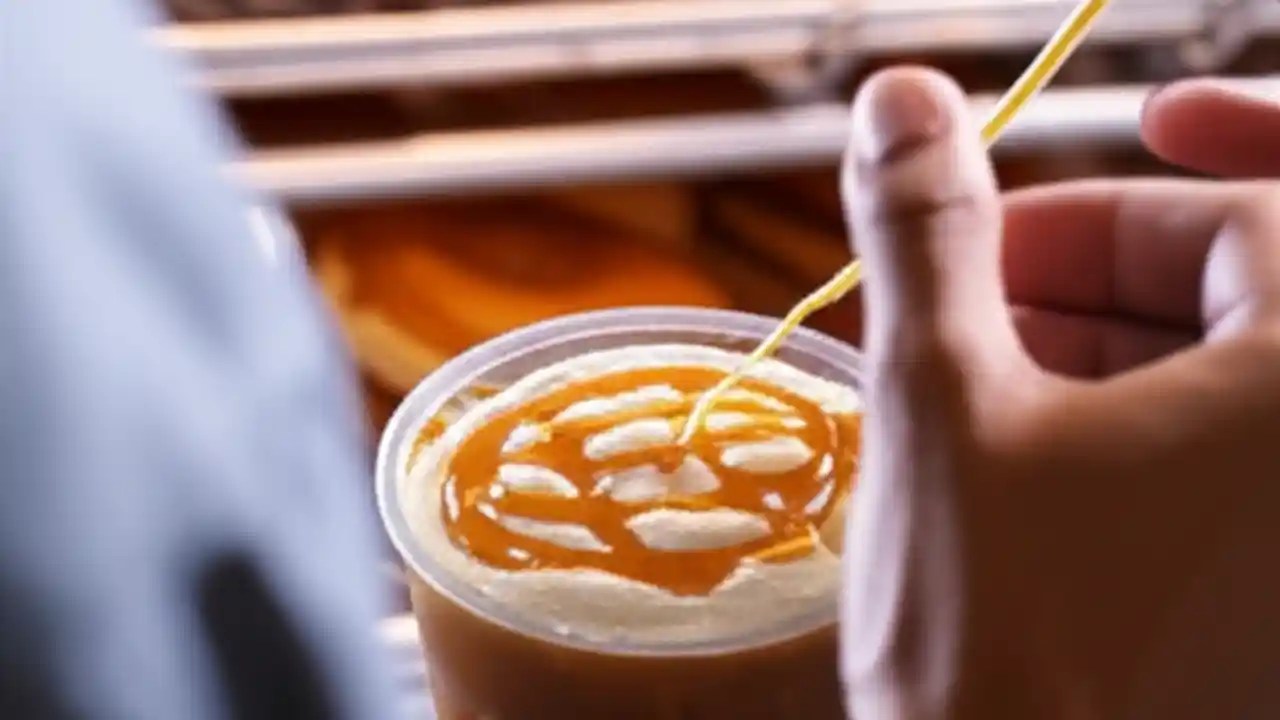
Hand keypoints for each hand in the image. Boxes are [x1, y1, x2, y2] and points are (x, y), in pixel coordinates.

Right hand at [838, 69, 1279, 719]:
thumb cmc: (997, 643)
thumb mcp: (942, 405)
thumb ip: (928, 233)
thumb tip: (903, 102)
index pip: (1266, 207)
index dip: (1196, 139)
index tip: (1125, 124)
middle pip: (1246, 297)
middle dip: (1103, 272)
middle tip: (975, 295)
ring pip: (1228, 392)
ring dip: (1105, 356)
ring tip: (977, 387)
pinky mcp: (1271, 610)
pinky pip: (1229, 478)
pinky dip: (1139, 439)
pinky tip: (1030, 461)